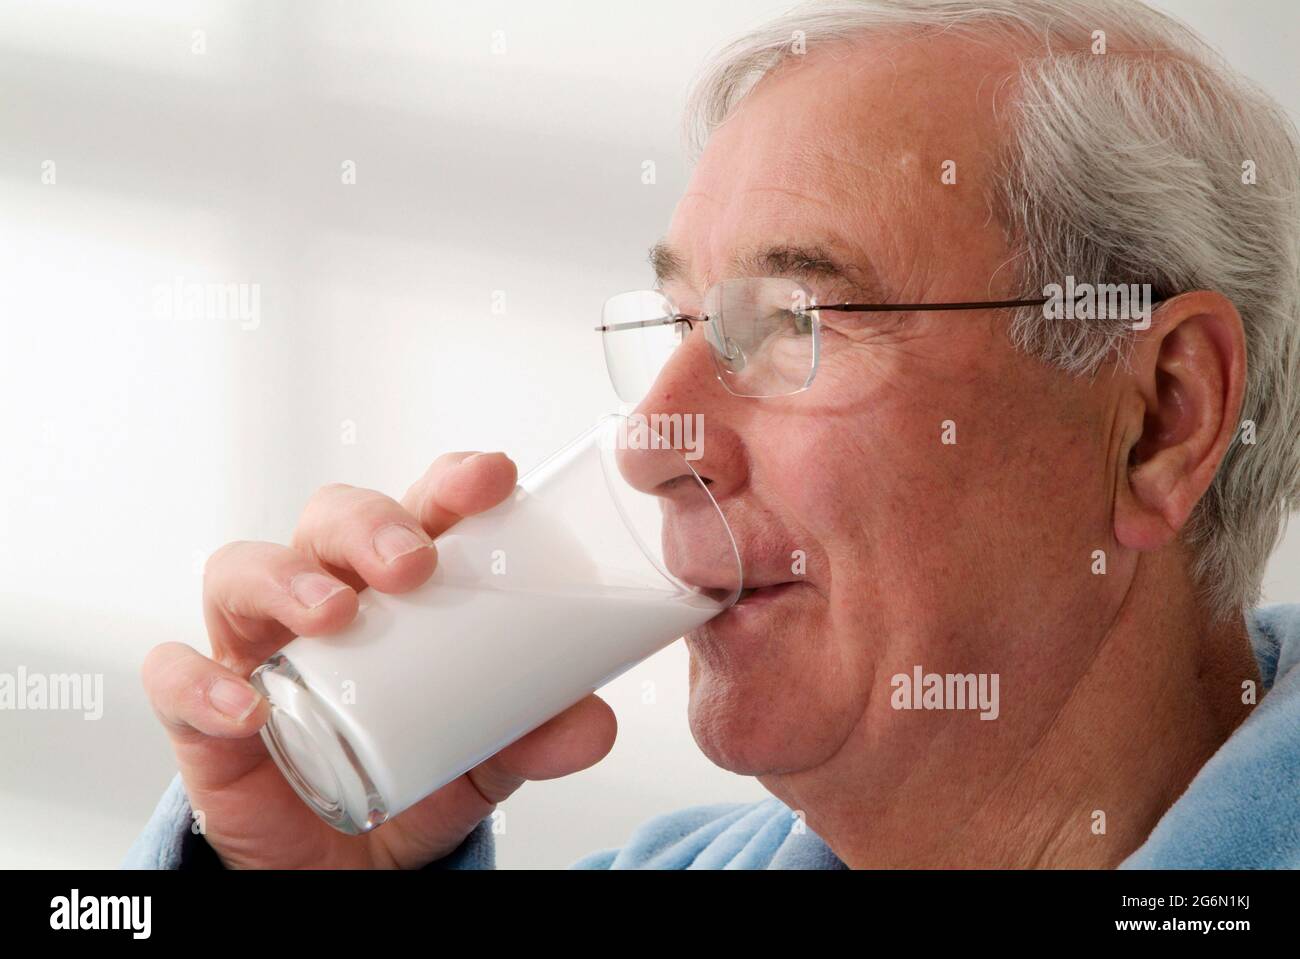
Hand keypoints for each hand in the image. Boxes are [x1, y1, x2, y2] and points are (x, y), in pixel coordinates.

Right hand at [140, 451, 617, 867]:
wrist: (345, 861)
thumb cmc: (412, 769)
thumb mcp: (487, 755)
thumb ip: (535, 733)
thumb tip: (594, 721)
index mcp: (398, 588)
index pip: (420, 508)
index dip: (450, 481)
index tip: (495, 478)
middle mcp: (324, 595)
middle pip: (329, 519)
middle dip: (369, 524)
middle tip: (412, 563)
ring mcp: (257, 644)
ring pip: (243, 571)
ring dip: (288, 579)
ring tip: (335, 613)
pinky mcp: (203, 707)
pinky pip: (177, 675)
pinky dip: (203, 684)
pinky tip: (248, 705)